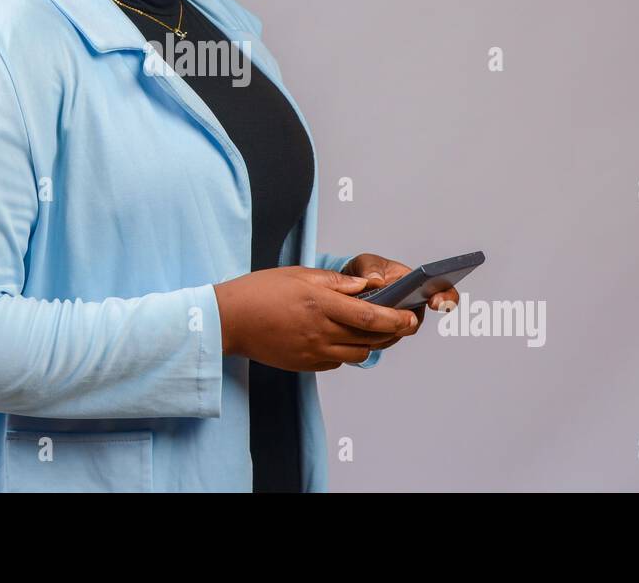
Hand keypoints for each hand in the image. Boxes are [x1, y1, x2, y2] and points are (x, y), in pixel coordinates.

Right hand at [213, 266, 420, 370]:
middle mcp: (319, 331)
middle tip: (404, 324)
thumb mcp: (298, 274)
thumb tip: (366, 285)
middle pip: (369, 338)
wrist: (228, 320)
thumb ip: (335, 282)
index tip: (410, 317)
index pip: (369, 315)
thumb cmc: (259, 292)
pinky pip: (338, 361)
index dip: (395, 319)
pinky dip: (348, 351)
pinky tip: (344, 338)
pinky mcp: (305, 364)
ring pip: (358, 354)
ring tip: (376, 329)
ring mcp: (312, 351)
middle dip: (393, 332)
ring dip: (372, 343)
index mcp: (319, 303)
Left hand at [341, 253, 460, 348]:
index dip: (446, 298)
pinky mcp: (385, 335)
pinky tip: (359, 329)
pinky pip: (382, 340)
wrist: (351, 286)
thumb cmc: (367, 271)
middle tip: (398, 321)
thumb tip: (376, 280)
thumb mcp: (366, 262)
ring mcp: (399, 322)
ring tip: (369, 322)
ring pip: (397, 333)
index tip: (436, 302)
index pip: (443, 291)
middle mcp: (413, 306)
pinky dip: (372, 335)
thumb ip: (370, 268)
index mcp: (417, 283)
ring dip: (384, 329)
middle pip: (416, 320)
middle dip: (407, 322)